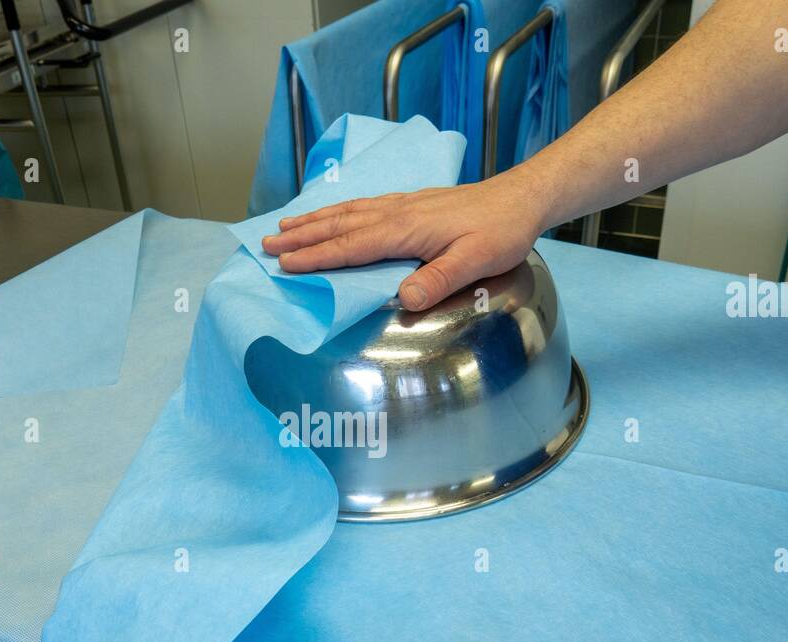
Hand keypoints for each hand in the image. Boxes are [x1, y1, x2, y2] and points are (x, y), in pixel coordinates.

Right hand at [261, 168, 550, 310]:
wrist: (521, 198)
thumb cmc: (501, 230)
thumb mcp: (477, 260)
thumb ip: (439, 279)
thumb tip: (403, 298)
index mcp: (406, 229)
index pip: (351, 246)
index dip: (316, 257)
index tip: (284, 264)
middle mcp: (397, 212)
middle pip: (339, 224)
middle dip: (302, 236)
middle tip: (265, 244)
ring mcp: (403, 205)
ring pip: (348, 211)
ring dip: (314, 220)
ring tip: (284, 227)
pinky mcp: (412, 203)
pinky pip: (363, 205)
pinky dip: (338, 210)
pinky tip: (332, 214)